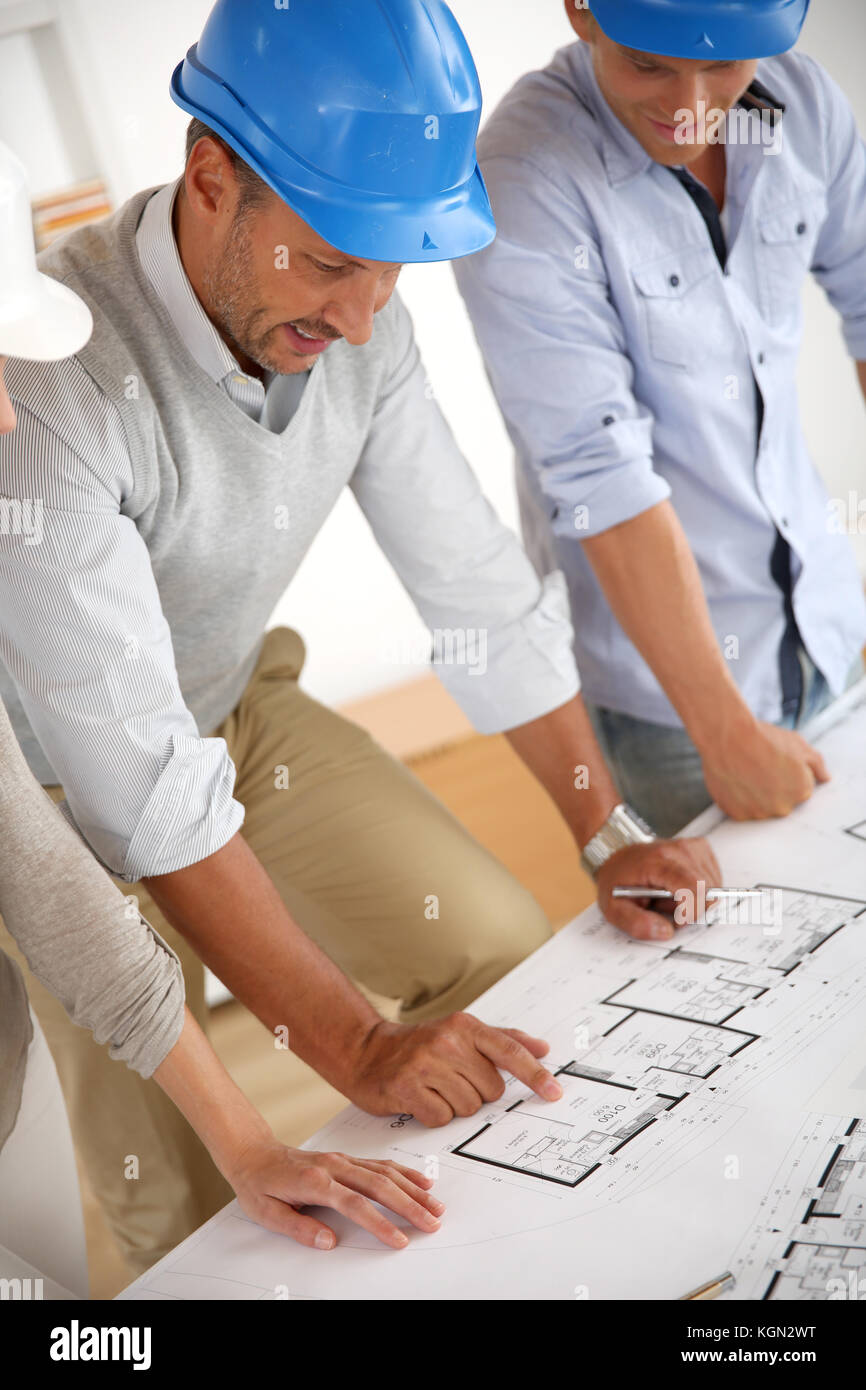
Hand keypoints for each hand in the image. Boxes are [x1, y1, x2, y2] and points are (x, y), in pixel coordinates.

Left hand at [223, 1135, 445, 1249]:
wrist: (255, 1153)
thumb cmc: (260, 1184)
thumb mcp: (267, 1213)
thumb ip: (299, 1228)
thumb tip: (329, 1242)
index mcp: (314, 1181)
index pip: (354, 1203)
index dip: (379, 1222)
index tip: (399, 1239)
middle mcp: (333, 1166)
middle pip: (379, 1184)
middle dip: (409, 1205)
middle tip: (432, 1222)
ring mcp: (342, 1160)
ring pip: (385, 1172)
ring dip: (412, 1188)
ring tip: (435, 1205)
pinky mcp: (347, 1158)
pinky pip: (381, 1164)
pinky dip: (404, 1172)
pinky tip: (421, 1181)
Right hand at [344, 1014, 562, 1125]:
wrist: (366, 1051)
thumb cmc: (420, 1045)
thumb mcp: (460, 1033)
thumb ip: (504, 1040)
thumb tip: (544, 1049)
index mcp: (465, 1026)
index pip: (509, 1051)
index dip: (535, 1074)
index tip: (555, 1093)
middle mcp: (447, 1042)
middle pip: (490, 1090)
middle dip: (477, 1093)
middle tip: (453, 1081)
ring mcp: (425, 1064)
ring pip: (467, 1108)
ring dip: (454, 1106)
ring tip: (434, 1089)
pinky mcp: (406, 1087)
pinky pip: (442, 1119)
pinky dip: (434, 1115)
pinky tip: (420, 1099)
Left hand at [596, 837, 721, 941]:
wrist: (617, 858)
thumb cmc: (617, 881)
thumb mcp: (614, 908)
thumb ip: (636, 923)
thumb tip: (666, 932)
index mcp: (656, 861)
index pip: (691, 886)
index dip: (691, 910)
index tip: (678, 921)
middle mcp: (677, 849)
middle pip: (705, 889)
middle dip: (689, 907)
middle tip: (663, 905)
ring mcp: (691, 846)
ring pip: (711, 886)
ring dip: (694, 898)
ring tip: (668, 894)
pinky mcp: (700, 848)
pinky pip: (713, 879)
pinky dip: (699, 889)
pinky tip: (679, 886)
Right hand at [700, 717, 828, 820]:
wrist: (728, 737)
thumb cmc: (761, 738)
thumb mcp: (798, 744)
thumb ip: (817, 764)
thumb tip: (825, 777)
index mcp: (802, 791)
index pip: (800, 789)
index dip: (788, 774)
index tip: (776, 764)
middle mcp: (783, 807)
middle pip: (781, 801)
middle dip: (773, 787)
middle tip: (760, 767)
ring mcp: (759, 813)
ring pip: (761, 808)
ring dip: (756, 795)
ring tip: (746, 772)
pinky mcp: (738, 814)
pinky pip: (742, 810)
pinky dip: (739, 799)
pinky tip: (736, 780)